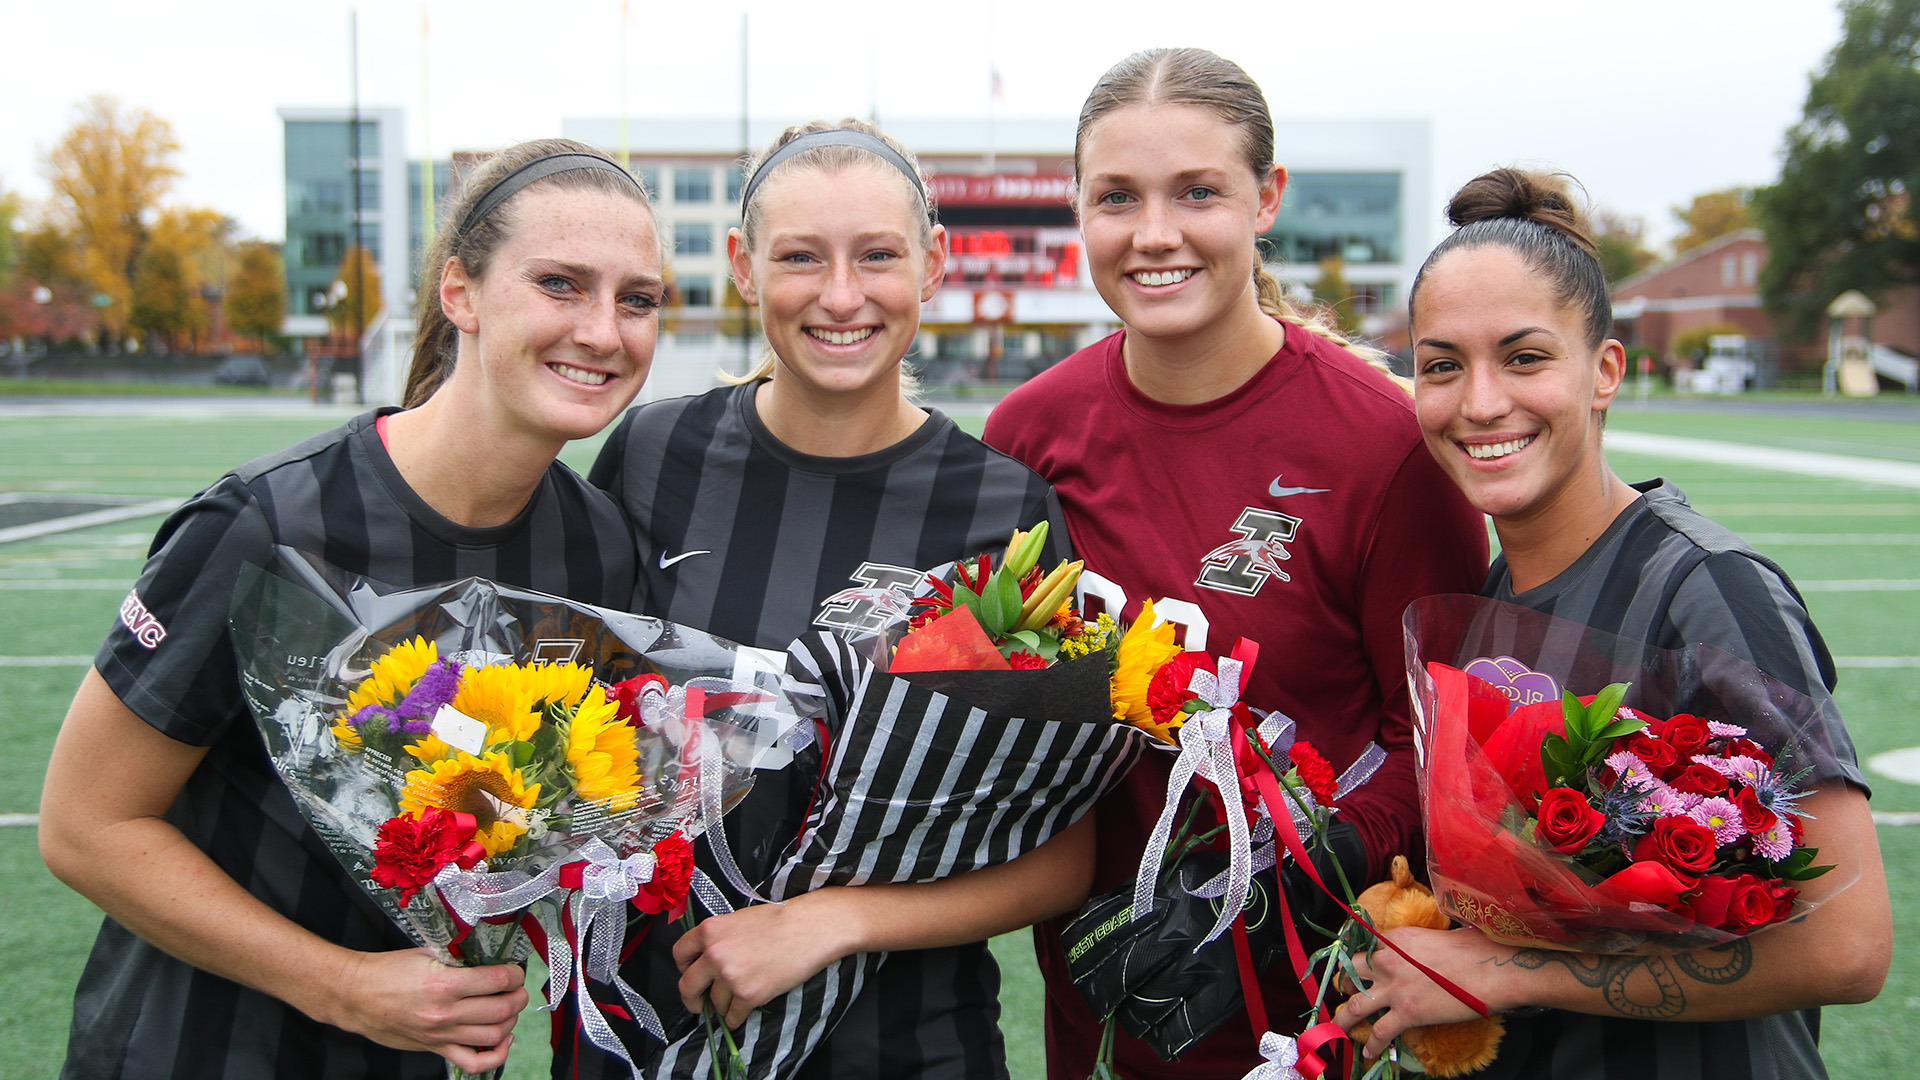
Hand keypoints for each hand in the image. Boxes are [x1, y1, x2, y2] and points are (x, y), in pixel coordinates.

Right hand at [320, 948, 527, 1072]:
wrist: (356, 995)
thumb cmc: (388, 971)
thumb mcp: (427, 954)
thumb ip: (459, 957)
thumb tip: (490, 956)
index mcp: (444, 984)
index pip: (497, 981)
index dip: (514, 974)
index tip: (515, 970)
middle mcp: (445, 1013)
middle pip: (501, 1010)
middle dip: (519, 997)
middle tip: (518, 988)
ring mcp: (441, 1035)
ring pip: (494, 1036)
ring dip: (511, 1021)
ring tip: (509, 1008)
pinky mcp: (435, 1048)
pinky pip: (474, 1063)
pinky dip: (496, 1054)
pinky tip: (502, 1038)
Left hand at [673, 891, 852, 1027]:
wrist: (808, 929)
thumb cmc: (778, 921)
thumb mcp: (737, 920)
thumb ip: (716, 939)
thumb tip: (705, 963)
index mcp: (709, 931)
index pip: (679, 955)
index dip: (684, 969)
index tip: (692, 975)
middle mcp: (714, 954)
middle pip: (687, 987)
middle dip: (693, 999)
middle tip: (700, 1004)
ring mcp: (730, 976)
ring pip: (714, 1003)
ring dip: (723, 1006)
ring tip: (736, 1000)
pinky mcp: (748, 995)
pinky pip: (732, 1017)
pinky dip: (736, 1018)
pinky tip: (742, 1012)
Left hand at [1332, 925, 1502, 1060]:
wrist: (1489, 969)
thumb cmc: (1471, 950)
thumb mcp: (1432, 938)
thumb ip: (1413, 948)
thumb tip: (1414, 957)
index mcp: (1394, 938)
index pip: (1365, 947)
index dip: (1360, 959)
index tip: (1358, 968)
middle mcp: (1387, 961)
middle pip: (1351, 972)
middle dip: (1345, 984)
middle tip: (1346, 992)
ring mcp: (1394, 988)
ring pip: (1355, 1005)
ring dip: (1344, 1019)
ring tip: (1338, 1028)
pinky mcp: (1406, 1013)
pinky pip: (1380, 1032)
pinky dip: (1371, 1045)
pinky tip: (1367, 1052)